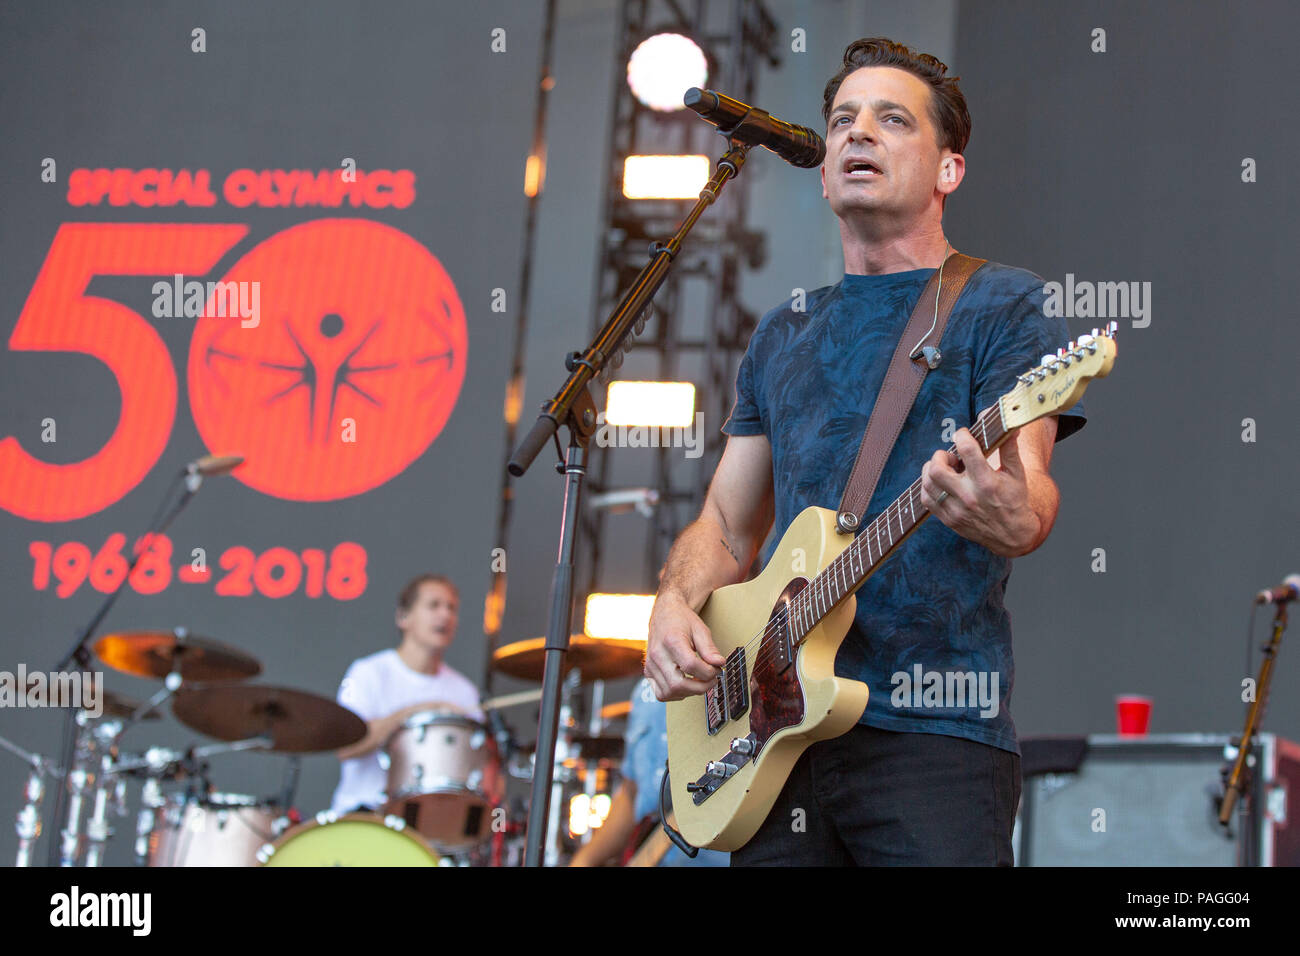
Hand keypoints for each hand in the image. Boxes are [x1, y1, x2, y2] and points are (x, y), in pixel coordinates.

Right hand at [644, 592, 725, 700]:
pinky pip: (661, 694)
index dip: (708, 672)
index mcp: (671, 641)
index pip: (690, 666)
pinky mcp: (648, 672)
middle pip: (678, 684)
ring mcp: (650, 665)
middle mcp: (657, 654)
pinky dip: (676, 694)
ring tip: (700, 682)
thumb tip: (719, 664)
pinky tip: (686, 684)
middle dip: (700, 687)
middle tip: (712, 680)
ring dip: (689, 692)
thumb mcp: (700, 629)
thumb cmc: (682, 620)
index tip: (717, 669)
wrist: (664, 614)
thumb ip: (710, 649)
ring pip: (669, 692)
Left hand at [919, 427, 1039, 556]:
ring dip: (932, 470)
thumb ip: (1009, 447)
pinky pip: (926, 500)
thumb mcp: (1016, 473)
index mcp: (987, 482)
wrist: (1012, 535)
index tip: (963, 434)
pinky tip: (939, 483)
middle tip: (950, 457)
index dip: (962, 435)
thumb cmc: (1015, 500)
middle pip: (937, 469)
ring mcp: (956, 510)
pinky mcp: (949, 520)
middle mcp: (969, 497)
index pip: (966, 450)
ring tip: (945, 469)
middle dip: (940, 456)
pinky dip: (928, 486)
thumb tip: (1011, 423)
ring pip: (928, 484)